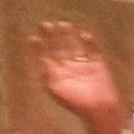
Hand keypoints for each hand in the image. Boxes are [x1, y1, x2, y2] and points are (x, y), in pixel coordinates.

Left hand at [30, 17, 126, 133]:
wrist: (98, 109)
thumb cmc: (75, 101)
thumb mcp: (55, 87)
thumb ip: (47, 72)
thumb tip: (39, 58)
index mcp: (58, 75)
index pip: (47, 57)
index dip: (40, 47)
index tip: (34, 37)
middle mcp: (70, 68)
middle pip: (59, 49)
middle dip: (53, 37)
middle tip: (46, 25)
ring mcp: (84, 65)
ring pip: (75, 46)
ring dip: (69, 36)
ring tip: (63, 23)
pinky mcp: (98, 64)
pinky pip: (93, 50)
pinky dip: (90, 42)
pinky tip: (84, 34)